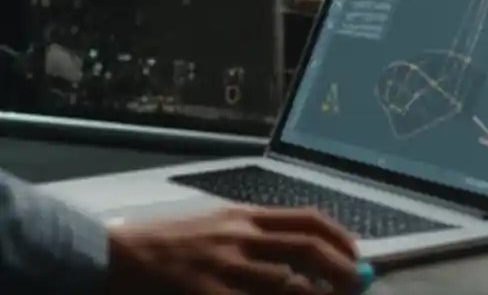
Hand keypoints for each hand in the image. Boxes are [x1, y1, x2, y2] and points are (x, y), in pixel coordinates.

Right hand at [106, 206, 359, 294]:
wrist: (112, 253)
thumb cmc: (166, 243)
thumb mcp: (215, 225)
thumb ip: (255, 235)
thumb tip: (303, 253)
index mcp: (243, 217)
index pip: (306, 219)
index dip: (339, 236)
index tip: (357, 254)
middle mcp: (239, 237)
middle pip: (306, 249)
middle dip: (340, 268)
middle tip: (358, 283)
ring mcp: (222, 267)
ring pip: (285, 283)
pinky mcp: (204, 293)